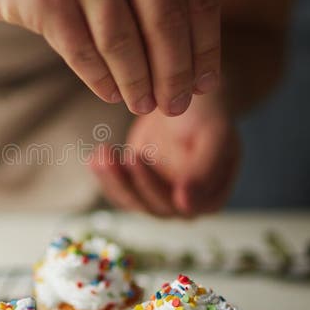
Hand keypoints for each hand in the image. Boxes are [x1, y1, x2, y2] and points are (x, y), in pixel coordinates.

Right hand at [0, 0, 219, 115]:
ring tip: (143, 105)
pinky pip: (83, 49)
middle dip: (176, 73)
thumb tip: (200, 48)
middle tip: (177, 105)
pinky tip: (110, 94)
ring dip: (138, 83)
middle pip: (166, 18)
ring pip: (124, 39)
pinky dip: (100, 78)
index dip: (206, 44)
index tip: (206, 82)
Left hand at [89, 92, 240, 215]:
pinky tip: (95, 158)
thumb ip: (205, 169)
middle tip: (119, 154)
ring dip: (114, 180)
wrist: (184, 102)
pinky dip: (106, 177)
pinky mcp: (137, 188)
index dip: (157, 187)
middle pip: (154, 206)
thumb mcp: (214, 136)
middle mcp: (185, 206)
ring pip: (132, 201)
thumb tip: (187, 206)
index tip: (137, 160)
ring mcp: (159, 198)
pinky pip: (119, 190)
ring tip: (103, 154)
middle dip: (133, 181)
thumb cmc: (206, 115)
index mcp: (210, 198)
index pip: (182, 206)